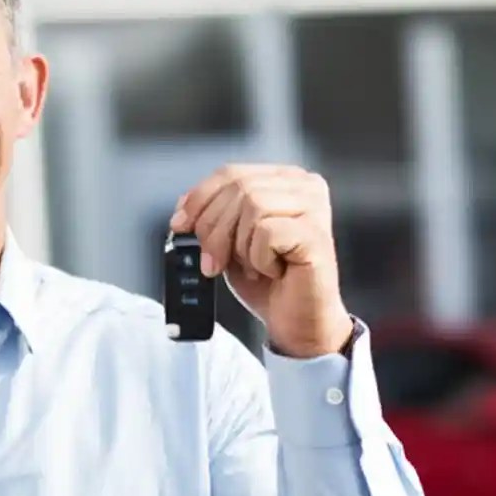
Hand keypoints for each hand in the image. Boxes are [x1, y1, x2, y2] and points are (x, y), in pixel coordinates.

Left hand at [170, 164, 353, 357]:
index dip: (199, 198)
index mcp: (283, 180)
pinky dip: (258, 259)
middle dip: (214, 229)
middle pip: (239, 188)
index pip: (230, 173)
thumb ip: (213, 217)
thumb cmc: (266, 282)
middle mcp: (304, 186)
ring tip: (252, 266)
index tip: (179, 225)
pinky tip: (272, 271)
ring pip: (252, 206)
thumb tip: (182, 208)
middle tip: (212, 262)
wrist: (295, 322)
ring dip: (239, 246)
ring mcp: (315, 208)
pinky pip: (267, 233)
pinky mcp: (316, 235)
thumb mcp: (229, 242)